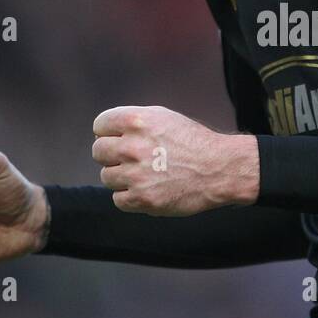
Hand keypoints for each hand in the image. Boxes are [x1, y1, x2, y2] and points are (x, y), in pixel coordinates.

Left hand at [92, 105, 257, 215]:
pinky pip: (118, 199)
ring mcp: (136, 174)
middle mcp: (132, 146)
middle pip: (98, 151)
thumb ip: (132, 121)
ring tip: (145, 175)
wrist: (219, 169)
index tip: (120, 139)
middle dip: (112, 155)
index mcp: (137, 121)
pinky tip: (148, 189)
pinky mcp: (142, 199)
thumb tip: (104, 133)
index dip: (109, 133)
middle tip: (133, 159)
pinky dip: (130, 197)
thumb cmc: (193, 142)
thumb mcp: (163, 118)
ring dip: (122, 177)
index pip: (100, 126)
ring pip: (106, 176)